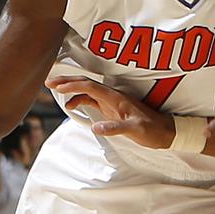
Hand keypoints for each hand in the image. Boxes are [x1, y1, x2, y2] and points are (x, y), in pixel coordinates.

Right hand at [47, 76, 173, 148]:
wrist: (166, 132)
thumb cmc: (153, 130)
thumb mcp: (135, 130)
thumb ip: (115, 128)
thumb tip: (95, 127)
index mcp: (116, 97)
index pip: (90, 86)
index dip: (72, 84)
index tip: (56, 86)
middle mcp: (112, 96)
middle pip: (86, 83)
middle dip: (67, 81)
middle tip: (48, 82)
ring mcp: (112, 102)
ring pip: (87, 90)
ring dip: (71, 89)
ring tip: (55, 90)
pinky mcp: (112, 109)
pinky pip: (92, 100)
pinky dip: (79, 100)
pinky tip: (72, 106)